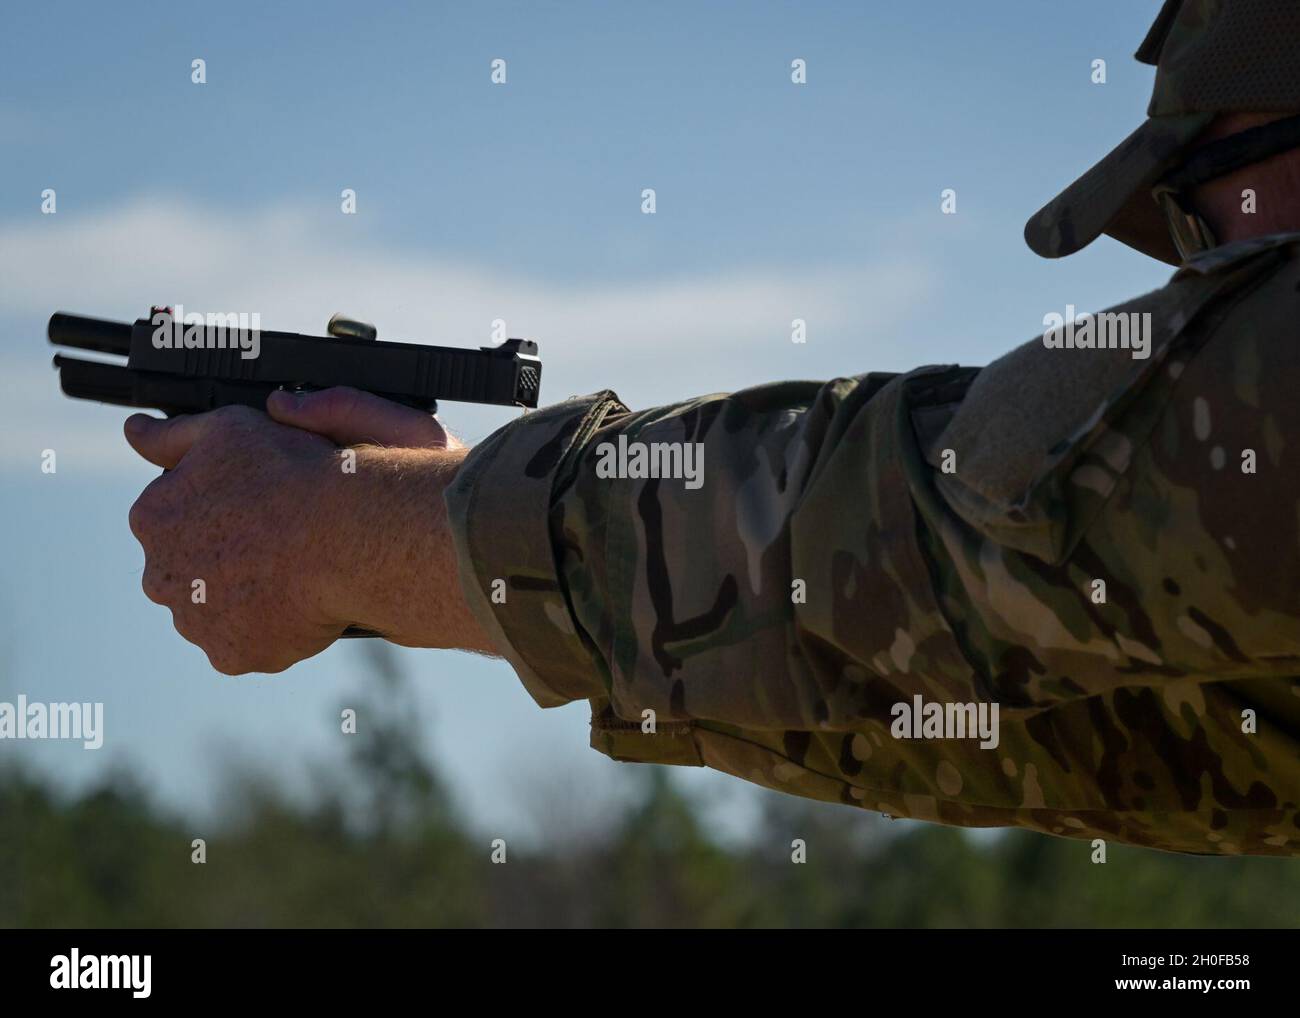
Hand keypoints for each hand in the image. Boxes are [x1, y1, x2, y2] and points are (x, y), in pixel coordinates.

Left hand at [124, 389, 493, 674]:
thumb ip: (173, 434)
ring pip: (215, 610)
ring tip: (291, 572)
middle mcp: (160, 576)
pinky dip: (268, 629)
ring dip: (243, 596)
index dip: (216, 508)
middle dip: (222, 558)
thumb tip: (134, 429)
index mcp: (153, 518)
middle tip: (274, 540)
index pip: (172, 517)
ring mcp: (196, 622)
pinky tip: (297, 604)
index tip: (253, 504)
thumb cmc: (294, 475)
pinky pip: (247, 643)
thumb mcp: (230, 428)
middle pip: (188, 570)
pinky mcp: (232, 655)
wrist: (349, 536)